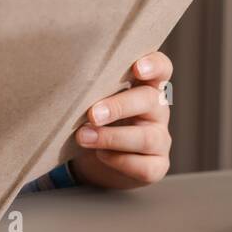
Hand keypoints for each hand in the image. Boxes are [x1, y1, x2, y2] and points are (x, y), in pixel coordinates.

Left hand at [68, 51, 172, 189]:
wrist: (95, 160)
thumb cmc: (95, 119)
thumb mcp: (95, 99)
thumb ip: (92, 89)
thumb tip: (69, 85)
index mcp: (146, 85)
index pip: (161, 68)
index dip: (153, 65)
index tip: (137, 68)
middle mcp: (157, 110)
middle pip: (150, 100)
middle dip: (119, 107)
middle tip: (92, 114)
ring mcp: (160, 138)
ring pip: (146, 137)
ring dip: (111, 138)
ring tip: (84, 137)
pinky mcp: (157, 165)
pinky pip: (143, 166)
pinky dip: (119, 161)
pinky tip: (101, 155)